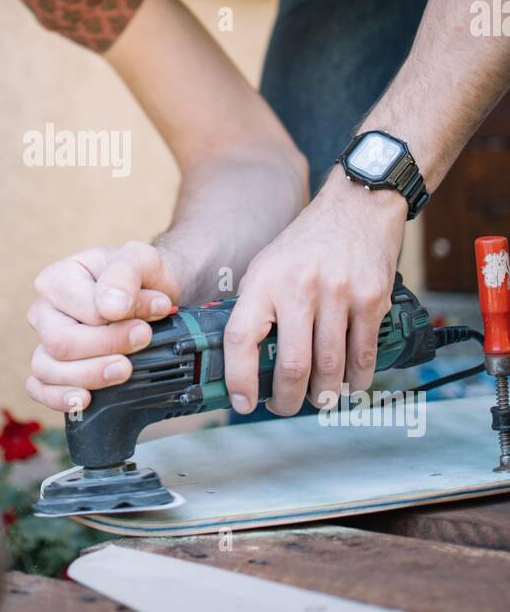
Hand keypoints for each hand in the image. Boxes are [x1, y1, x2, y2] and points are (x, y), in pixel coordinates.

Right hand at [26, 241, 182, 414]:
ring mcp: (45, 342)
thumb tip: (112, 307)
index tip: (157, 309)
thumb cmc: (140, 275)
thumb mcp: (140, 259)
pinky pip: (38, 388)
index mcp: (57, 279)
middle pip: (60, 343)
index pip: (82, 310)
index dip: (119, 318)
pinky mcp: (51, 368)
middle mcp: (44, 311)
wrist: (152, 293)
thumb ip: (125, 274)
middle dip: (106, 347)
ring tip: (124, 370)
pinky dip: (59, 398)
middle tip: (143, 339)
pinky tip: (86, 399)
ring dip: (89, 375)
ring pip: (47, 369)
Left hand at [222, 172, 407, 415]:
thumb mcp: (268, 264)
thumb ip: (258, 306)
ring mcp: (338, 293)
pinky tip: (351, 385)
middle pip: (293, 365)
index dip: (240, 378)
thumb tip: (246, 359)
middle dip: (288, 400)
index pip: (242, 338)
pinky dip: (357, 379)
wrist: (359, 204)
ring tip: (319, 398)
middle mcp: (300, 287)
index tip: (242, 402)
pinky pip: (363, 353)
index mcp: (265, 281)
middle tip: (285, 407)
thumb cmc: (309, 241)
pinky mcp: (371, 298)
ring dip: (324, 394)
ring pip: (331, 367)